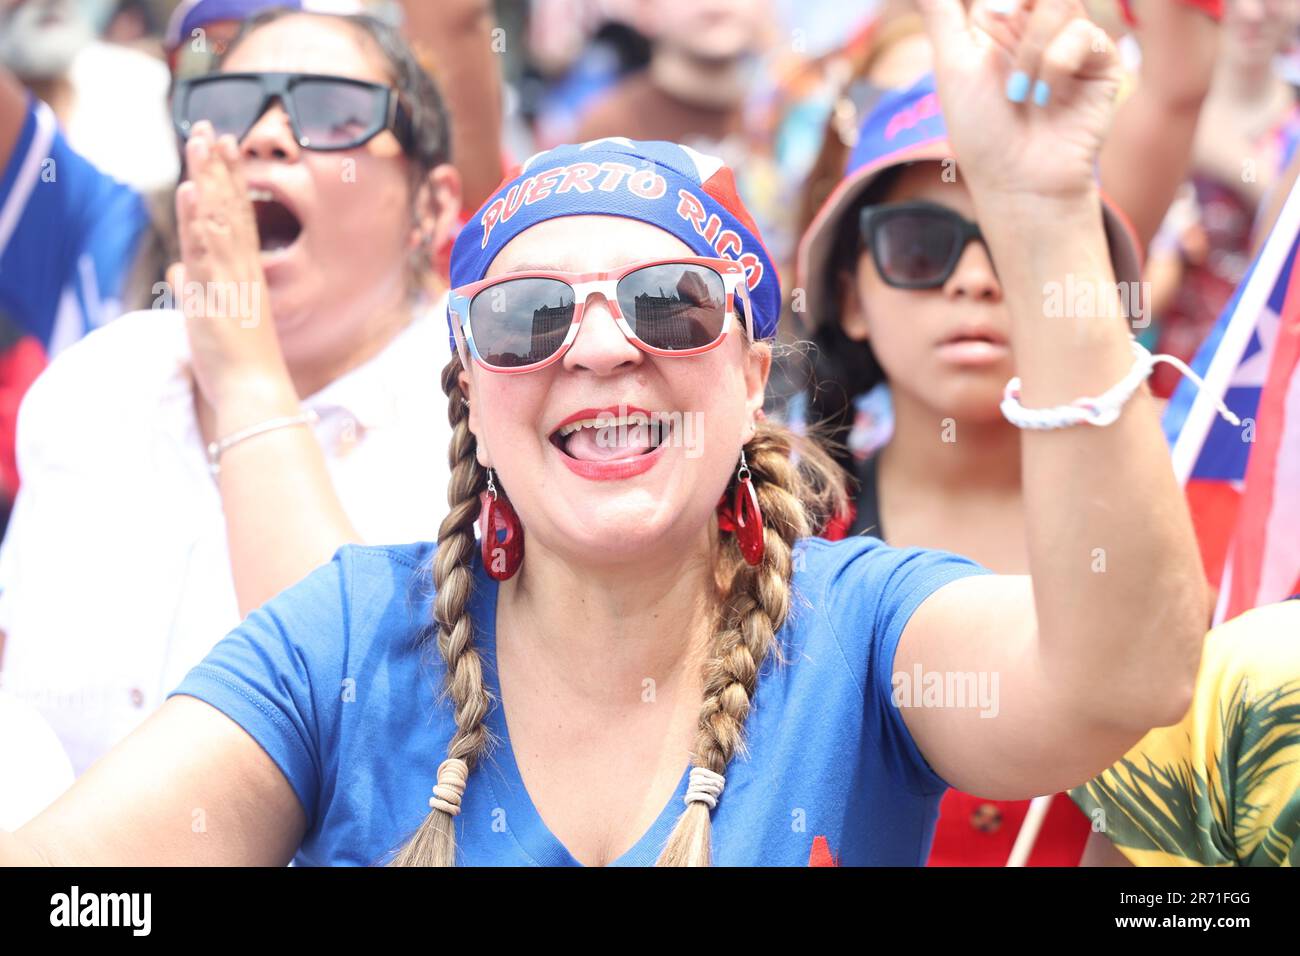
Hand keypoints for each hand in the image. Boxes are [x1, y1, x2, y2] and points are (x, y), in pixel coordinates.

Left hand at [171, 121, 294, 412]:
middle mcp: (241, 269)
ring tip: (202, 141)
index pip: (237, 218)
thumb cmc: (239, 364)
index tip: (223, 149)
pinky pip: (208, 246)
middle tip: (212, 129)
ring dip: (209, 177)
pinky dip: (199, 217)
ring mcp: (230, 277)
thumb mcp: (210, 320)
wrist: (255, 390)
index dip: (229, 182)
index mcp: (244, 274)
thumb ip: (195, 291)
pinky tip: (191, 191)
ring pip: (220, 216)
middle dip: (219, 167)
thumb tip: (179, 274)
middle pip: (231, 207)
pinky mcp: (217, 291)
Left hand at [917, 0, 1122, 204]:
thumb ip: (941, 13)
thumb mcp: (951, 64)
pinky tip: (1047, 99)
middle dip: (1013, 9)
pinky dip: (1056, 64)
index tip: (985, 20)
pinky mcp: (1101, 60)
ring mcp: (1072, 42)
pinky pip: (1082, 33)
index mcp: (1000, 26)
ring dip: (1029, 50)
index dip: (997, 2)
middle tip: (995, 25)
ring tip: (1019, 94)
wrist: (1019, 179)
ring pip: (1057, 3)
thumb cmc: (981, 132)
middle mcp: (1036, 28)